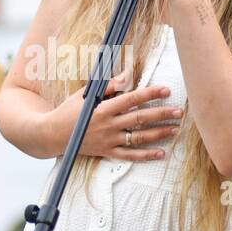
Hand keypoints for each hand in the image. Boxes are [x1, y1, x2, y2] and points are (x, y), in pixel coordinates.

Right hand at [46, 67, 182, 160]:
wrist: (52, 135)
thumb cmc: (69, 111)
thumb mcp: (86, 94)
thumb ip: (108, 86)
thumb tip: (127, 75)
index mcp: (102, 108)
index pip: (131, 99)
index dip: (150, 94)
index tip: (166, 90)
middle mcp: (107, 125)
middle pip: (139, 119)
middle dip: (161, 114)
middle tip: (179, 111)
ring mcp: (108, 140)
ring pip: (138, 138)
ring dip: (158, 134)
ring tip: (175, 130)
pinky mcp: (106, 152)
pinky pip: (129, 156)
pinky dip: (146, 155)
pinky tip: (161, 152)